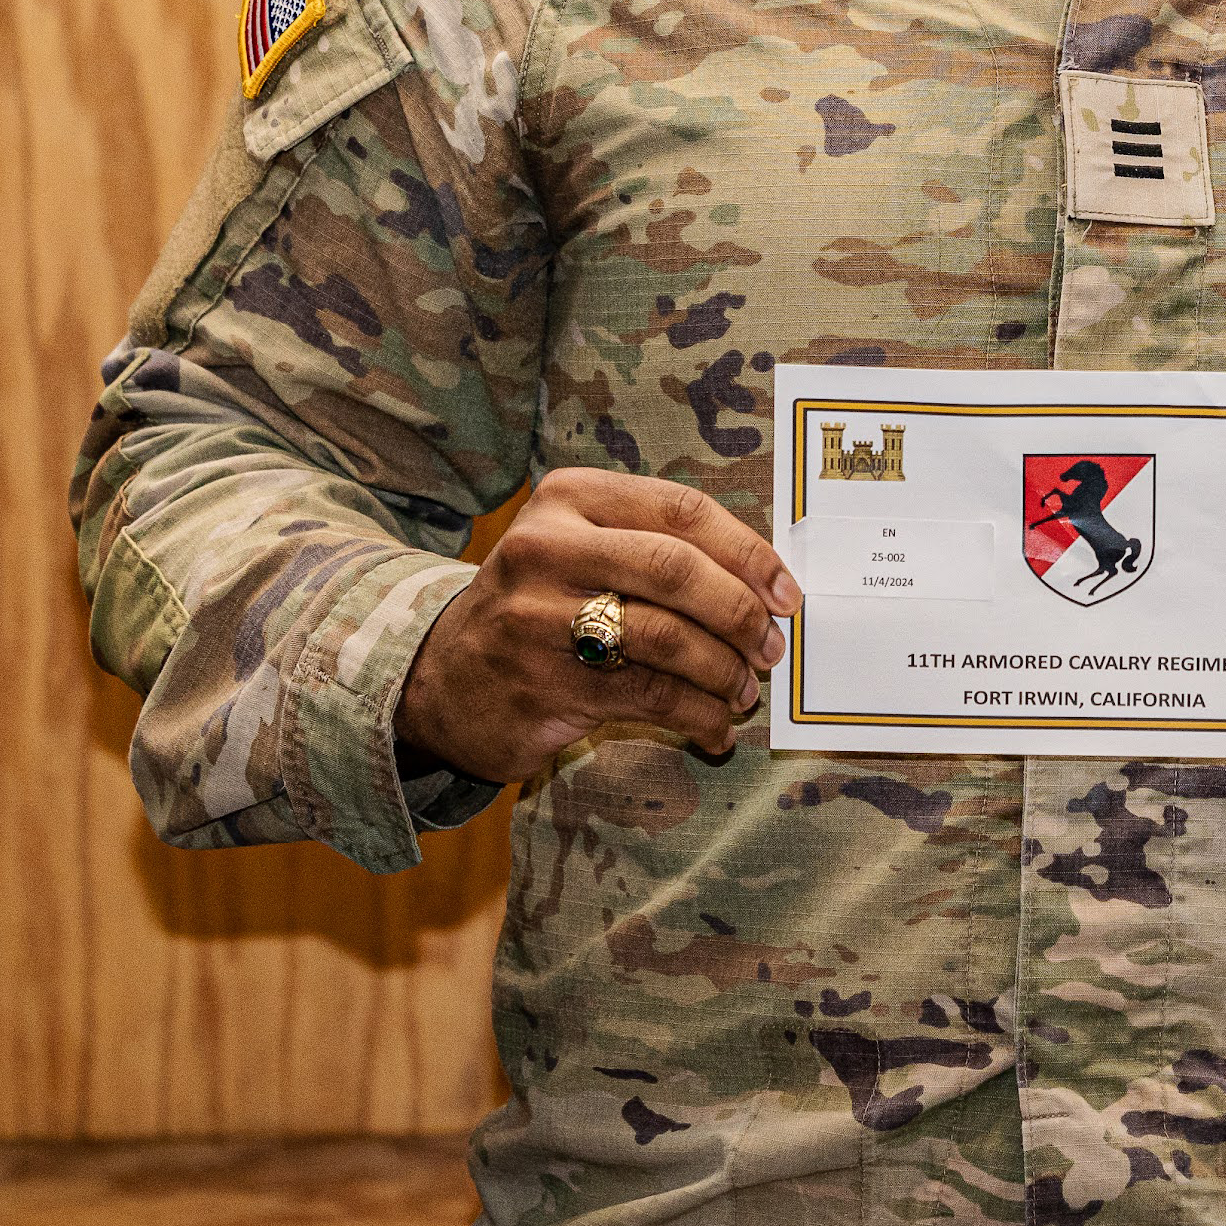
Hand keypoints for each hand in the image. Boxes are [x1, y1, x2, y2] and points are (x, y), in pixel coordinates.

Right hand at [394, 468, 797, 789]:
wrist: (440, 681)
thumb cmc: (538, 608)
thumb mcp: (580, 550)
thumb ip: (655, 548)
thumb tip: (763, 582)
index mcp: (569, 498)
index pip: (680, 509)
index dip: (747, 551)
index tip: (785, 590)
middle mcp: (549, 547)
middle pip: (677, 569)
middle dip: (740, 612)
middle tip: (771, 646)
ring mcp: (540, 616)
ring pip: (666, 637)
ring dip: (724, 671)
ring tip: (745, 691)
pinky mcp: (546, 682)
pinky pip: (648, 695)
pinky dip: (697, 714)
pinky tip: (715, 727)